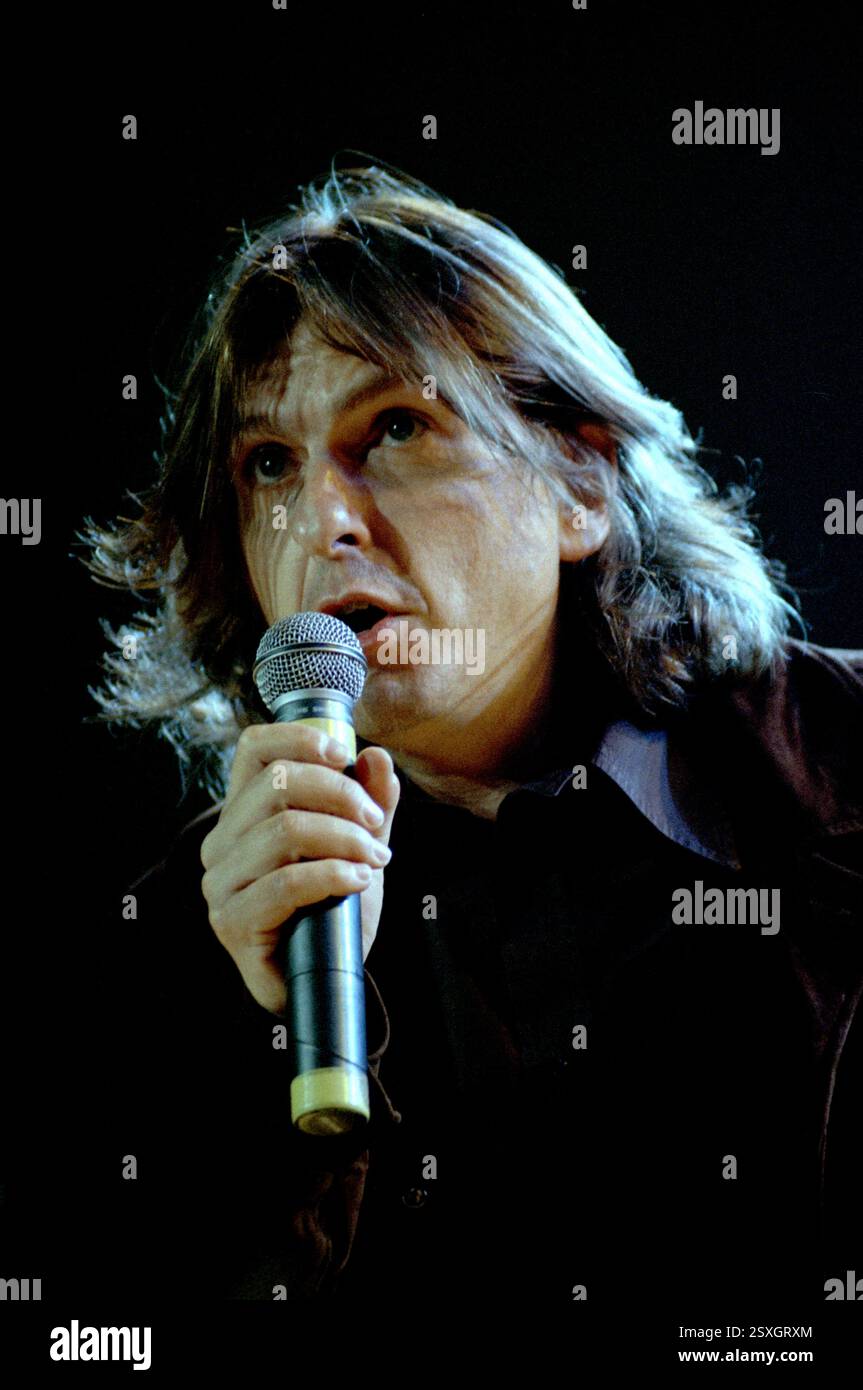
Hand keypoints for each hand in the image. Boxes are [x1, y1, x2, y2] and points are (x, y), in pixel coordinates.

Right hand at [200, 723, 399, 1014]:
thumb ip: (370, 801)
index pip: (254, 748)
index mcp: (244, 811)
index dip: (298, 738)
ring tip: (374, 859)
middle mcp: (221, 841)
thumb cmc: (335, 905)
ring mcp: (221, 882)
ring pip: (284, 831)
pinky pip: (285, 883)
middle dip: (341, 796)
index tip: (345, 754)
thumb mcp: (361, 843)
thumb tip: (376, 756)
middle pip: (278, 784)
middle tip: (376, 823)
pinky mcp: (232, 922)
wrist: (327, 975)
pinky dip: (332, 875)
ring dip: (344, 839)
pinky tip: (358, 881)